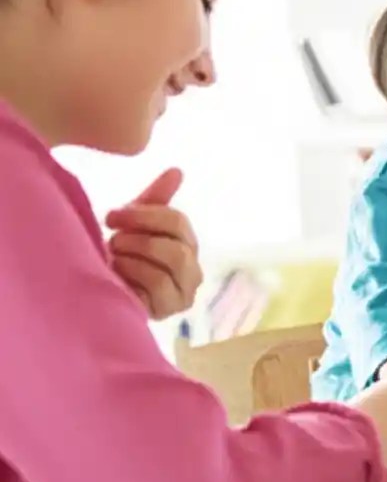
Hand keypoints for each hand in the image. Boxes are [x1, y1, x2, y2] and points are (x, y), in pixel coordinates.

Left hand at [105, 168, 201, 319]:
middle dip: (141, 237)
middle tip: (113, 238)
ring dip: (135, 255)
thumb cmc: (120, 258)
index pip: (178, 222)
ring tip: (115, 256)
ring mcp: (184, 294)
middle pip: (179, 245)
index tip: (113, 216)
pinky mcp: (168, 311)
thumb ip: (156, 200)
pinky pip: (158, 284)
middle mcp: (193, 272)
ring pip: (172, 261)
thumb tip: (176, 170)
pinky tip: (117, 273)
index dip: (146, 215)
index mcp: (188, 247)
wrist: (97, 295)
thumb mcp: (135, 225)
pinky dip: (134, 273)